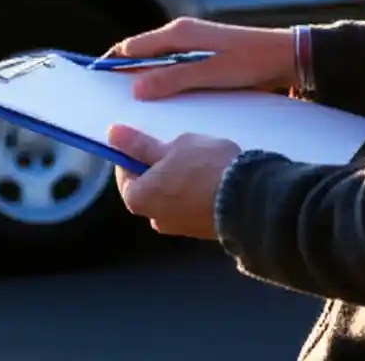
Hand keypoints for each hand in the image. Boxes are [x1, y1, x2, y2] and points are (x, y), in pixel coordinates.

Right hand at [103, 17, 296, 99]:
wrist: (289, 57)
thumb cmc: (254, 62)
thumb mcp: (212, 74)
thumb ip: (174, 79)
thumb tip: (137, 88)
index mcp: (179, 33)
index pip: (131, 47)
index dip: (111, 63)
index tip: (95, 81)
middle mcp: (181, 34)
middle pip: (141, 54)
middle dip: (125, 74)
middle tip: (110, 98)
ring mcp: (192, 45)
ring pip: (156, 62)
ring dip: (145, 79)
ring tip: (134, 104)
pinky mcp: (202, 56)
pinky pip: (172, 67)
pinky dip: (162, 81)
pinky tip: (163, 100)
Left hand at [107, 124, 240, 239]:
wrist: (251, 200)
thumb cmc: (204, 169)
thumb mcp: (172, 147)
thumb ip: (140, 144)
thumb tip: (112, 135)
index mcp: (138, 200)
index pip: (124, 173)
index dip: (133, 152)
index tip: (147, 139)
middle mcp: (155, 219)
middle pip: (149, 186)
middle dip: (159, 166)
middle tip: (176, 147)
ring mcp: (181, 227)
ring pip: (172, 195)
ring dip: (179, 178)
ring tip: (198, 159)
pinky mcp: (204, 229)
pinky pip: (192, 204)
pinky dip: (196, 190)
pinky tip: (211, 175)